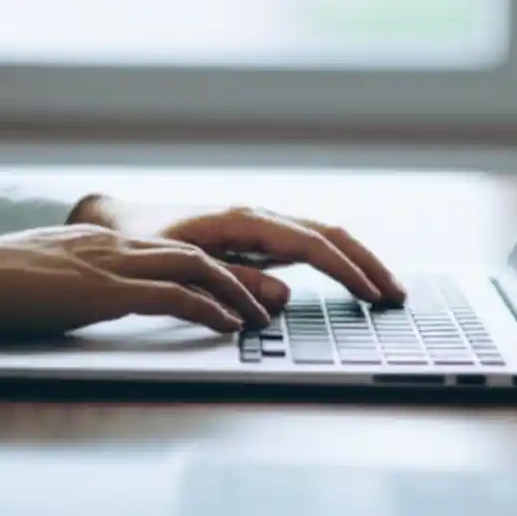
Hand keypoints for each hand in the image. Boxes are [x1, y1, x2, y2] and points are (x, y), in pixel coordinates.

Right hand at [0, 224, 277, 338]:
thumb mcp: (45, 276)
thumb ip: (75, 279)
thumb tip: (82, 296)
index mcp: (102, 242)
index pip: (172, 247)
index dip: (212, 265)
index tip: (237, 285)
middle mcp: (115, 245)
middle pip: (196, 252)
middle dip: (238, 276)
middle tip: (265, 302)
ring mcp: (112, 264)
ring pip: (195, 267)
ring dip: (235, 292)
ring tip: (257, 318)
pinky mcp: (104, 291)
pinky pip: (172, 296)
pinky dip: (206, 308)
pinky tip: (226, 325)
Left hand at [73, 197, 406, 306]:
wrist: (118, 225)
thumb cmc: (145, 244)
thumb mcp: (183, 267)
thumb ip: (233, 282)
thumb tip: (284, 298)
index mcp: (245, 219)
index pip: (312, 243)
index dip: (346, 270)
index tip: (373, 294)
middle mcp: (259, 217)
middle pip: (330, 234)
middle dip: (367, 263)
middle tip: (398, 295)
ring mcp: (260, 227)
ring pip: (323, 238)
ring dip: (357, 262)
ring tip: (386, 291)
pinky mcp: (257, 239)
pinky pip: (307, 247)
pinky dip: (336, 263)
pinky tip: (352, 281)